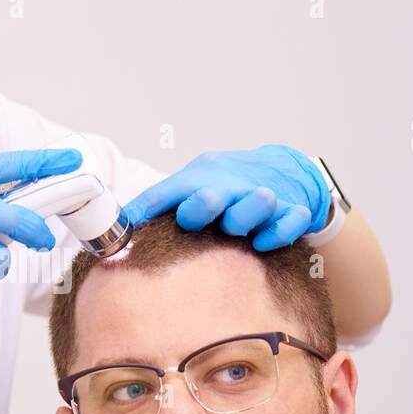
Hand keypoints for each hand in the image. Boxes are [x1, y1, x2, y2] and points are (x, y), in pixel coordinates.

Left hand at [122, 145, 330, 250]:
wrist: (287, 170)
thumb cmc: (230, 186)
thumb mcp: (197, 185)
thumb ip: (164, 207)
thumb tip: (119, 237)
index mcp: (201, 178)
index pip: (167, 193)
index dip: (144, 212)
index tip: (121, 237)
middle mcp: (231, 184)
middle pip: (212, 193)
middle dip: (201, 205)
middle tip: (189, 219)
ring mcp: (264, 196)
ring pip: (256, 203)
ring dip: (244, 218)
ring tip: (237, 230)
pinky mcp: (294, 210)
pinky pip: (289, 222)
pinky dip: (277, 233)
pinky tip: (264, 243)